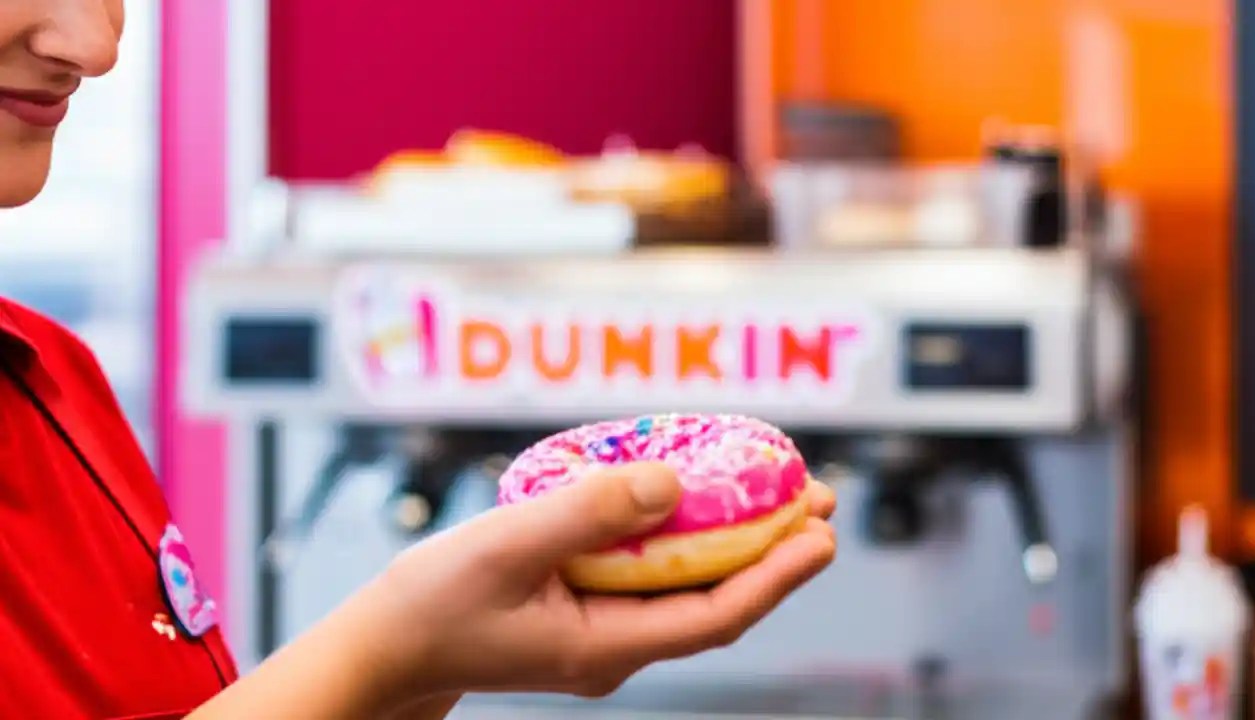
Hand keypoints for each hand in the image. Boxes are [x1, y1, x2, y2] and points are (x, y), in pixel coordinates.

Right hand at [372, 462, 835, 704]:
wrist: (386, 647)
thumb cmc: (432, 603)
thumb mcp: (505, 547)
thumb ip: (587, 513)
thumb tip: (673, 483)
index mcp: (605, 646)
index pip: (717, 615)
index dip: (777, 575)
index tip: (822, 535)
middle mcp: (616, 648)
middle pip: (716, 601)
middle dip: (773, 553)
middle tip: (818, 500)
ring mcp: (602, 635)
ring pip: (689, 589)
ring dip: (736, 543)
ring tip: (776, 496)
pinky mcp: (586, 616)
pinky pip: (653, 578)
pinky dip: (684, 541)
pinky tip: (693, 505)